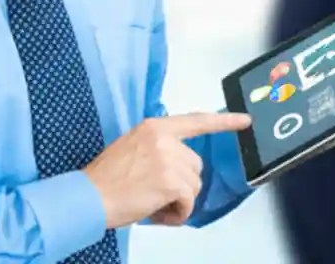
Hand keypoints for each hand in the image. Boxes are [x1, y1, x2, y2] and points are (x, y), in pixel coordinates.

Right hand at [83, 112, 250, 229]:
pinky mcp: (171, 181)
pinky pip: (188, 202)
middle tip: (156, 194)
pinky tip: (158, 213)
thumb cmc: (106, 179)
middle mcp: (164, 138)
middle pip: (195, 165)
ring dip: (178, 200)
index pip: (196, 121)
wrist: (90, 196)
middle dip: (182, 184)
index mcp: (154, 127)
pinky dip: (177, 213)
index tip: (244, 121)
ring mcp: (169, 159)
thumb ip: (157, 148)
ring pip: (194, 185)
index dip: (224, 122)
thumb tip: (178, 168)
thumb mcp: (131, 148)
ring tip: (154, 204)